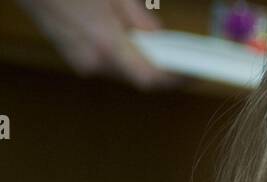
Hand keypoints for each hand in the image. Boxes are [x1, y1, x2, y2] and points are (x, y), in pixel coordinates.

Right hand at [16, 0, 176, 88]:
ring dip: (139, 56)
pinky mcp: (73, 56)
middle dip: (159, 64)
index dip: (175, 78)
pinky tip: (126, 35)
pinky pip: (106, 60)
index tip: (193, 73)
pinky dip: (121, 51)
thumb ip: (137, 18)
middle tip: (182, 54)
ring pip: (121, 68)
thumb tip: (155, 36)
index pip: (149, 77)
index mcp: (105, 44)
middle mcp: (92, 61)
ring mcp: (81, 62)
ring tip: (154, 40)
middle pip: (136, 74)